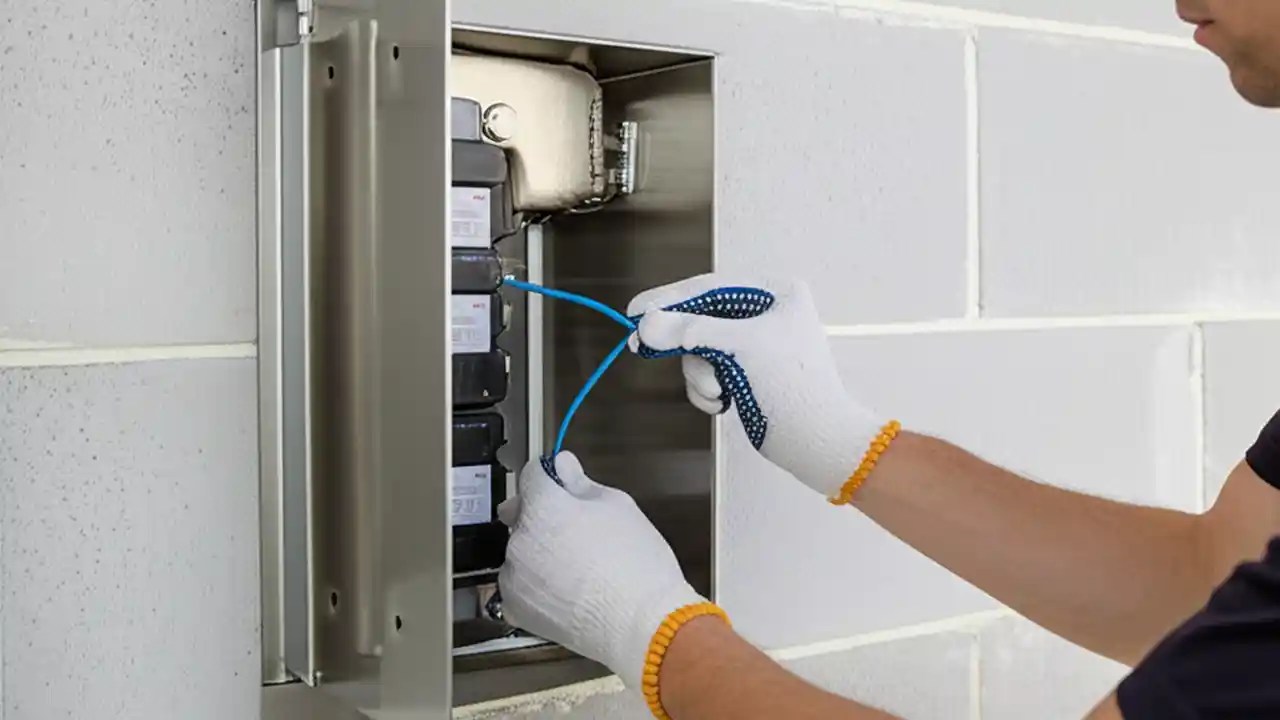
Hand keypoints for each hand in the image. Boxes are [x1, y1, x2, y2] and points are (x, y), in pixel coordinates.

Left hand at [497, 452, 705, 687]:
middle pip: (521, 514)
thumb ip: (582, 484)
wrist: (641, 624)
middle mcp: (520, 539)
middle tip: (576, 533)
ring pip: (520, 552)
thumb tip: (563, 467)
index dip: (549, 478)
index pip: (531, 475)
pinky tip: (566, 591)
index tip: (560, 486)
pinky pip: (518, 586)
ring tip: (578, 570)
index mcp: (544, 506)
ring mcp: (514, 576)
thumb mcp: (619, 507)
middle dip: (542, 516)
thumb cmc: (636, 566)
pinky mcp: (515, 608)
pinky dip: (535, 587)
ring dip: (538, 554)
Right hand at [627, 274, 885, 498]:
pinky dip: (708, 390)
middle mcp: (766, 314)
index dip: (669, 299)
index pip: (711, 288)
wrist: (817, 440)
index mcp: (776, 293)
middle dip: (684, 344)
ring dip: (700, 375)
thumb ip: (690, 331)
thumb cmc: (791, 385)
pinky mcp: (747, 374)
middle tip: (641, 347)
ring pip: (701, 350)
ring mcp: (756, 346)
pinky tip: (722, 403)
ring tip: (716, 392)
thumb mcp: (739, 348)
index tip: (636, 311)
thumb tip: (645, 324)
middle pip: (701, 319)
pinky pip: (709, 373)